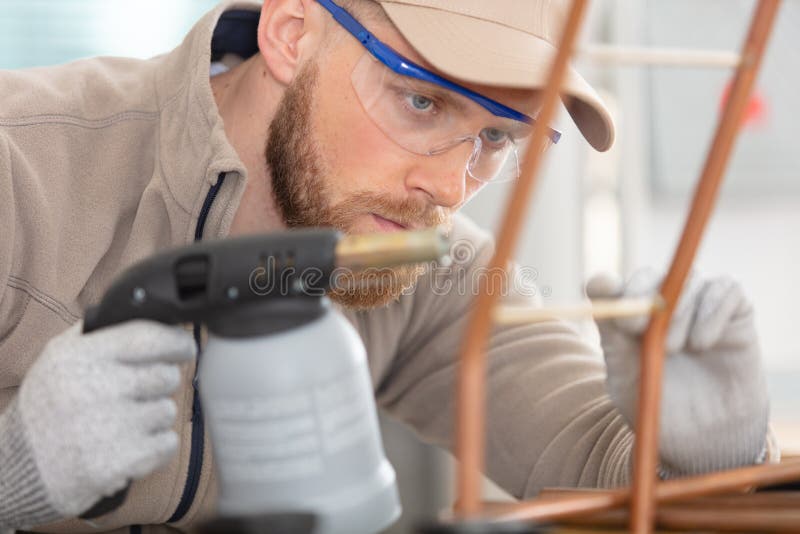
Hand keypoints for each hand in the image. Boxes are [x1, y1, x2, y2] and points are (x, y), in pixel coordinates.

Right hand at [16, 320, 195, 515]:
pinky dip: (155, 446)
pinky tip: (127, 446)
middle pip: (166, 375)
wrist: (18, 470)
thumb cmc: (47, 409)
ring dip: (154, 417)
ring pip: (167, 411)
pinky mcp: (119, 462)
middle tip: (141, 392)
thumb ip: (99, 334)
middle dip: (161, 382)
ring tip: (122, 423)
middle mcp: (94, 388)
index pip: (147, 337)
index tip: (185, 347)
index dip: (177, 341)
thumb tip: (152, 316)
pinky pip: (167, 444)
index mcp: (79, 357)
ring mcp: (109, 428)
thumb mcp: (58, 359)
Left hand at [586, 270, 769, 475]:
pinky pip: (725, 288)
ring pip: (687, 280)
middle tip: (638, 329)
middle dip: (642, 297)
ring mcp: (698, 304)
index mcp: (626, 319)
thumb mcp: (626, 377)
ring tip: (675, 350)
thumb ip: (613, 336)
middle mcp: (661, 305)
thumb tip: (600, 285)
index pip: (609, 286)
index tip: (608, 305)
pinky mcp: (734, 310)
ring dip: (678, 313)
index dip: (607, 288)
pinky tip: (702, 343)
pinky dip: (711, 312)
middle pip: (648, 276)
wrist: (704, 440)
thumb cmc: (659, 406)